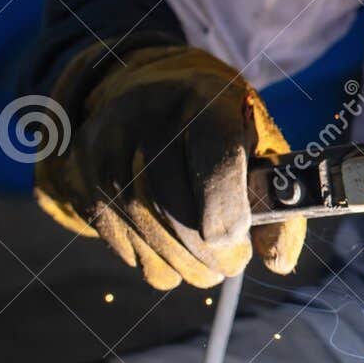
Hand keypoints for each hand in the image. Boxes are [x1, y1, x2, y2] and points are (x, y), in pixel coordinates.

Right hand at [35, 44, 304, 290]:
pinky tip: (171, 256)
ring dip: (180, 265)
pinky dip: (150, 261)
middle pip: (172, 202)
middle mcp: (148, 115)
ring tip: (206, 269)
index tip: (235, 240)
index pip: (213, 157)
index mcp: (205, 100)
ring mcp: (107, 143)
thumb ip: (279, 206)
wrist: (151, 93)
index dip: (225, 208)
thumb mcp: (260, 148)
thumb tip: (277, 260)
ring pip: (142, 226)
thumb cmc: (221, 131)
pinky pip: (116, 236)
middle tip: (229, 266)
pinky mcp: (84, 173)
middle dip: (206, 252)